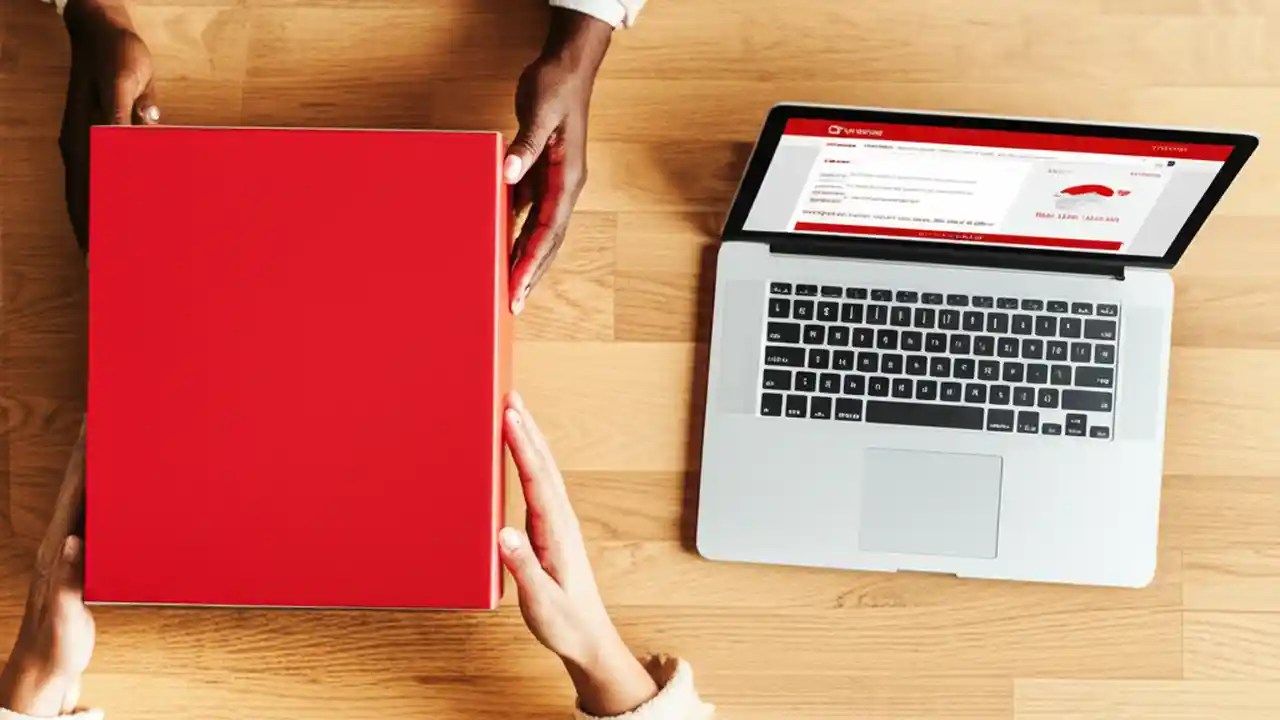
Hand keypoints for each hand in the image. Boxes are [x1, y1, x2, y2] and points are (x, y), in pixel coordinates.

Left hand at [0, 426, 95, 716]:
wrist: (44, 663)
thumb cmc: (55, 641)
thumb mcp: (65, 613)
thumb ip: (68, 577)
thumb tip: (74, 540)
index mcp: (58, 549)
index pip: (73, 493)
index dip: (83, 458)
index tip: (93, 426)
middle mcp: (60, 542)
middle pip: (75, 485)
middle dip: (86, 449)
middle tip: (101, 416)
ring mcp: (67, 548)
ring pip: (82, 495)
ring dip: (92, 465)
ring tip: (107, 438)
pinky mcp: (78, 558)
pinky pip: (90, 513)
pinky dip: (100, 490)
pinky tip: (114, 485)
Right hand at [60, 0, 159, 250]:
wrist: (100, 33)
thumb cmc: (118, 54)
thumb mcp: (127, 77)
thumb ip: (130, 107)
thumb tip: (136, 133)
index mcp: (87, 136)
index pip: (90, 191)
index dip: (94, 224)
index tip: (101, 253)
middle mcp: (79, 147)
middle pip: (83, 202)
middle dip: (92, 237)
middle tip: (105, 271)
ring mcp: (82, 145)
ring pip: (85, 195)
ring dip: (93, 225)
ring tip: (106, 257)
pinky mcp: (91, 140)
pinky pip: (94, 180)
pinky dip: (98, 203)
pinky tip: (112, 219)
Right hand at [499, 394, 657, 716]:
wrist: (588, 638)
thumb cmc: (565, 622)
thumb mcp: (541, 601)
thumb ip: (523, 568)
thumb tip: (505, 534)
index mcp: (556, 533)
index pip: (537, 480)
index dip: (523, 446)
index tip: (510, 417)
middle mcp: (560, 521)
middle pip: (543, 464)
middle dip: (527, 428)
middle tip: (512, 396)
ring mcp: (559, 523)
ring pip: (544, 470)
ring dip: (531, 438)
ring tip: (515, 410)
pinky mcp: (553, 529)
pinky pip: (541, 484)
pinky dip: (531, 460)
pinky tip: (522, 452)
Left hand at [505, 10, 612, 313]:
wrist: (566, 68)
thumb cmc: (556, 87)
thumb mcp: (539, 111)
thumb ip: (525, 145)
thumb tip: (509, 173)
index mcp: (567, 177)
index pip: (549, 229)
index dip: (533, 260)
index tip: (518, 284)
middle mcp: (564, 187)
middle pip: (548, 241)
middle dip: (532, 273)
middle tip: (515, 304)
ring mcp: (554, 184)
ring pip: (540, 232)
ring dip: (526, 259)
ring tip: (509, 288)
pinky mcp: (542, 176)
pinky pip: (529, 213)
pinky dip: (518, 234)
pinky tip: (502, 249)